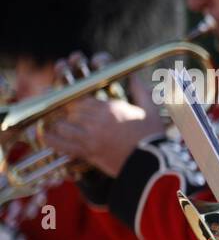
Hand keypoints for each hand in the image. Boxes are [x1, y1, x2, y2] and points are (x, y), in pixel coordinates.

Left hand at [41, 52, 164, 176]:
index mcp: (110, 108)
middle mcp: (96, 120)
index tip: (69, 99)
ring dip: (59, 124)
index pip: (81, 97)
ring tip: (58, 124)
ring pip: (62, 125)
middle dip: (66, 111)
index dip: (72, 98)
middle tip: (61, 111)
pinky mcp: (87, 153)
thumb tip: (133, 76)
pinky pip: (61, 145)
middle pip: (70, 110)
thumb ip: (140, 90)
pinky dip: (50, 139)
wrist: (152, 163)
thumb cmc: (152, 136)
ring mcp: (90, 137)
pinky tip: (45, 135)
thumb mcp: (150, 109)